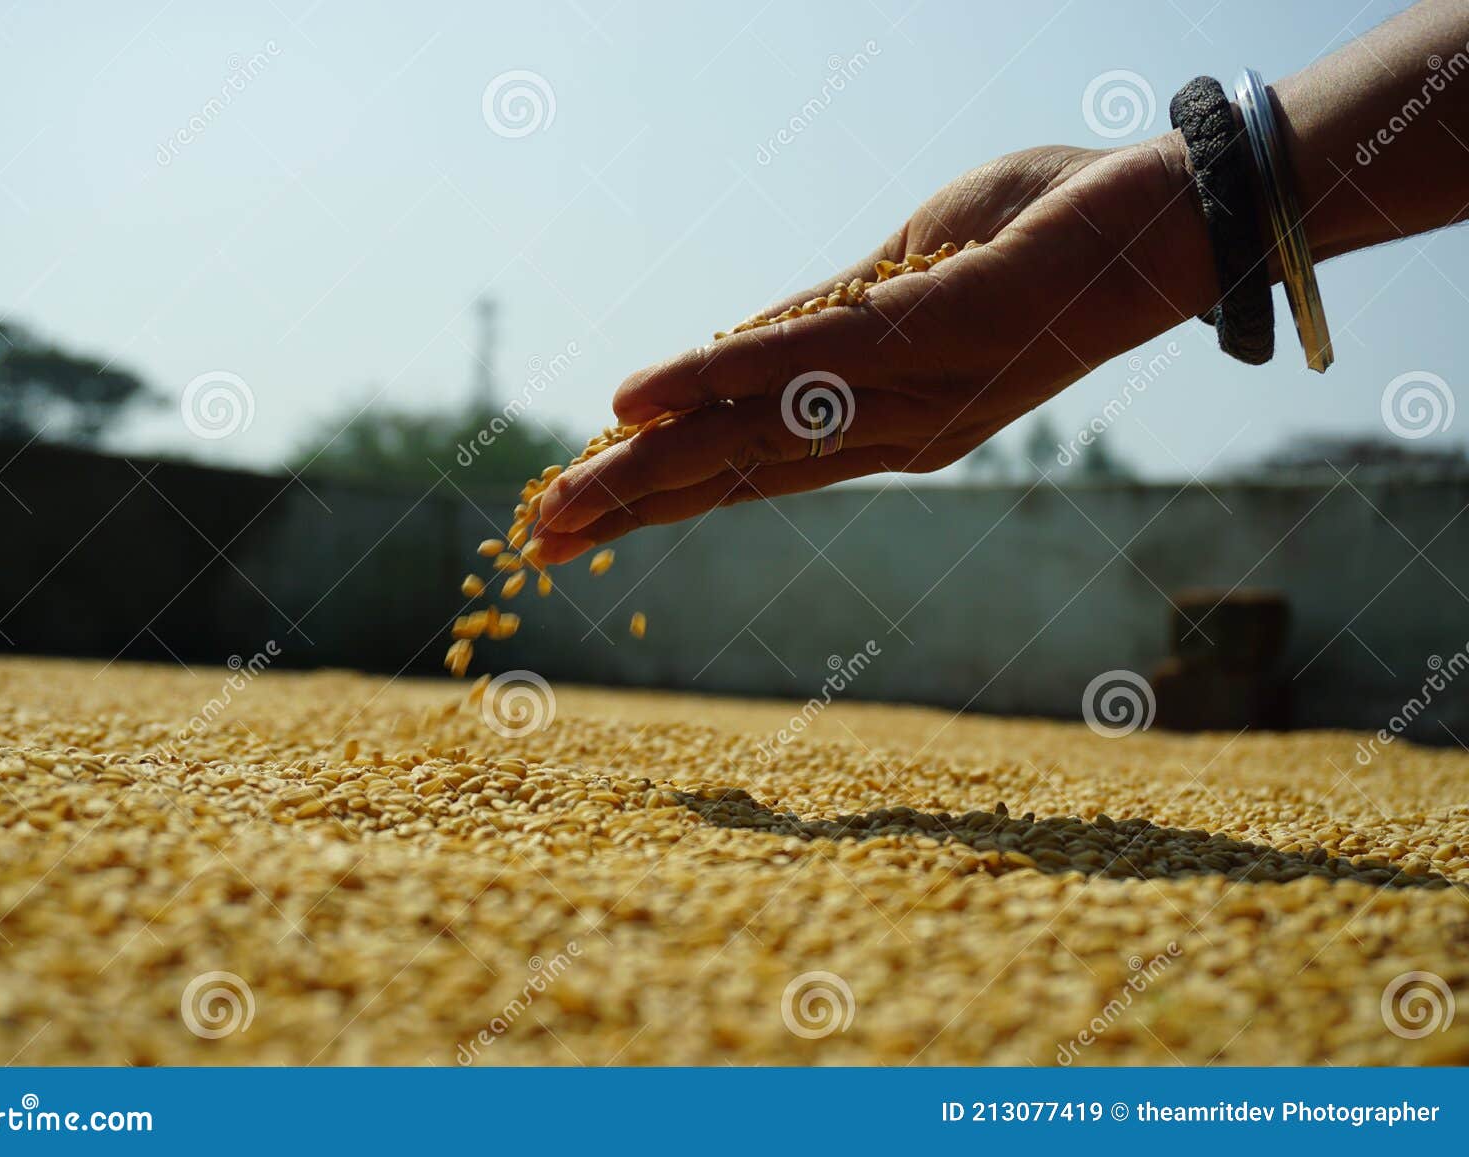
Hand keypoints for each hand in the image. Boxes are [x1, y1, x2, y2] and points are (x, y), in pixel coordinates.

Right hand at [532, 132, 1213, 564]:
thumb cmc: (1043, 235)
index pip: (751, 462)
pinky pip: (802, 364)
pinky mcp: (933, 337)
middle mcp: (891, 430)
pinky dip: (710, 380)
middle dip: (631, 508)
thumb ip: (826, 318)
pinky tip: (633, 404)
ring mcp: (911, 393)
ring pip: (752, 442)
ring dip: (644, 472)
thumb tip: (738, 347)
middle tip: (534, 545)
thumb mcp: (911, 272)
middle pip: (736, 474)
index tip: (580, 509)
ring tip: (557, 506)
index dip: (662, 487)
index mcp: (885, 419)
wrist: (1171, 217)